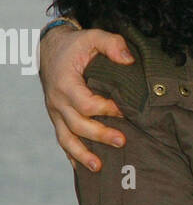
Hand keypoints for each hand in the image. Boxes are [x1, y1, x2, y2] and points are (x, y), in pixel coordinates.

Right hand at [39, 26, 133, 170]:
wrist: (51, 49)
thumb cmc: (75, 45)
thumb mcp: (93, 36)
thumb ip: (112, 44)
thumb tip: (128, 60)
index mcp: (65, 83)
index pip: (85, 103)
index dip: (105, 109)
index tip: (124, 111)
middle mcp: (58, 101)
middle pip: (77, 124)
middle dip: (99, 135)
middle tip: (121, 141)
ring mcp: (56, 112)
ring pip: (66, 138)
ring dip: (82, 154)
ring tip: (98, 167)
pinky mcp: (58, 118)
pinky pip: (63, 140)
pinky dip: (72, 155)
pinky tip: (84, 168)